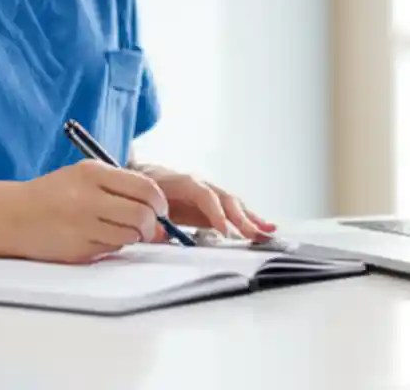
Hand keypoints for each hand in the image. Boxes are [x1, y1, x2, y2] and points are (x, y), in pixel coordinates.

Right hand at [8, 160, 168, 263]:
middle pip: (142, 215)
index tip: (160, 210)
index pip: (145, 188)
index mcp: (92, 173)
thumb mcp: (85, 176)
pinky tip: (97, 236)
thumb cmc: (55, 194)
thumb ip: (122, 187)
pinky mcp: (77, 249)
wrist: (13, 216)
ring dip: (132, 236)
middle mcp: (87, 198)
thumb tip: (161, 213)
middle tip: (147, 227)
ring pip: (130, 235)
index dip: (159, 203)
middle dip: (152, 225)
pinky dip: (113, 245)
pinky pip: (111, 249)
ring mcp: (82, 225)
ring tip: (116, 228)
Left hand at [136, 165, 276, 241]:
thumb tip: (163, 236)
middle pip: (226, 200)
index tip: (226, 231)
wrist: (142, 174)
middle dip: (241, 218)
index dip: (216, 213)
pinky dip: (249, 218)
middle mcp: (201, 184)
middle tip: (254, 235)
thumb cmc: (144, 188)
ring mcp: (209, 192)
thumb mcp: (144, 201)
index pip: (205, 196)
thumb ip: (153, 219)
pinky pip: (233, 210)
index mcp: (184, 182)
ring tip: (267, 231)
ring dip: (251, 218)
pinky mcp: (213, 203)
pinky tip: (264, 227)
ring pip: (234, 204)